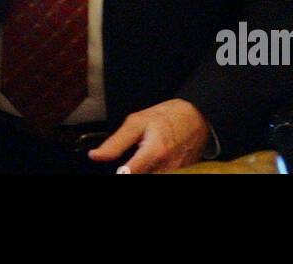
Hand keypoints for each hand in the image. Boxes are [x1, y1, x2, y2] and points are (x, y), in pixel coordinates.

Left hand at [89, 98, 209, 172]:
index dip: (122, 173)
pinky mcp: (185, 175)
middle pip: (144, 176)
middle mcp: (168, 167)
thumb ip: (115, 143)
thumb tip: (95, 156)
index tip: (119, 169)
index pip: (130, 175)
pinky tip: (152, 164)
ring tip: (142, 160)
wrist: (198, 116)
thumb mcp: (137, 122)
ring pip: (153, 176)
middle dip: (133, 171)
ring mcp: (179, 173)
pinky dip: (154, 170)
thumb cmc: (167, 116)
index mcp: (154, 152)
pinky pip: (164, 175)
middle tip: (131, 161)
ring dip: (144, 170)